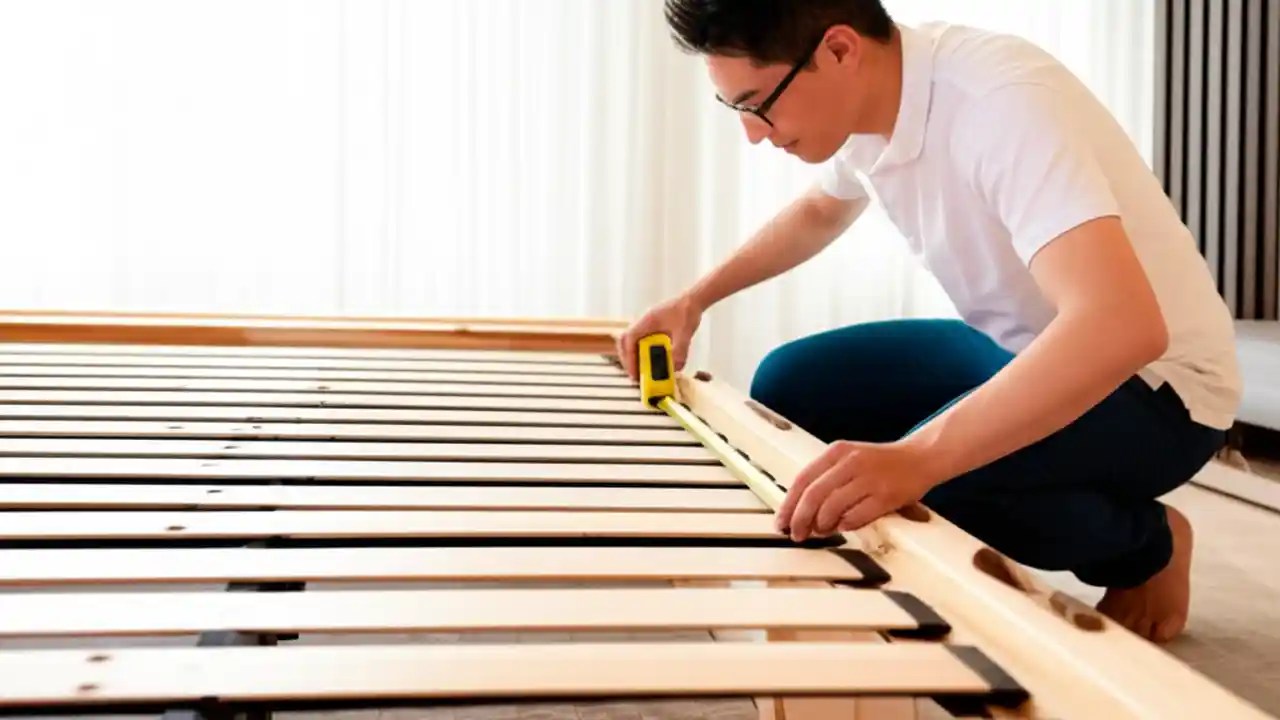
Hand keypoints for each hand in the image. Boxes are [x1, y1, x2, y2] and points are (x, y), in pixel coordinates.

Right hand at [616, 293, 703, 380]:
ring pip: (630, 340)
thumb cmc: (687, 312)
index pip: (629, 340)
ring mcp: (646, 324)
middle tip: (634, 374)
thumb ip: (680, 351)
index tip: (634, 372)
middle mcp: (643, 322)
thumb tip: (676, 368)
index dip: (629, 358)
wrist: (693, 300)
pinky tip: (650, 360)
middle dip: (627, 359)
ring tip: (640, 370)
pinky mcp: (652, 327)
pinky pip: (640, 340)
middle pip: (624, 341)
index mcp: (647, 321)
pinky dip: (640, 351)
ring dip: (632, 355)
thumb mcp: (685, 333)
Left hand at [774, 439, 946, 541]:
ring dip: (822, 525)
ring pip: (832, 507)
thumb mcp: (848, 459)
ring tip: (821, 531)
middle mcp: (851, 462)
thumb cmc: (880, 463)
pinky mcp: (886, 495)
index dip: (788, 504)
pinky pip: (856, 516)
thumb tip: (799, 509)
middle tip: (797, 534)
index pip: (803, 479)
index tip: (781, 521)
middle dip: (800, 519)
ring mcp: (869, 479)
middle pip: (813, 495)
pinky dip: (845, 525)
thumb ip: (825, 478)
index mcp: (837, 452)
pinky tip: (843, 527)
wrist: (920, 458)